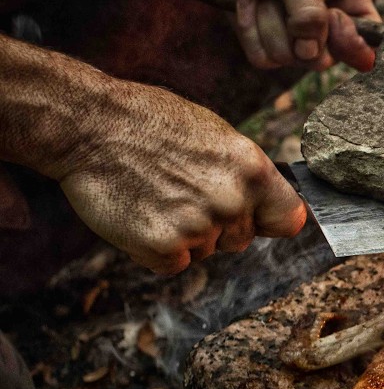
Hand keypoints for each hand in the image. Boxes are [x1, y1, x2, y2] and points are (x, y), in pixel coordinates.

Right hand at [57, 80, 305, 274]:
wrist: (89, 125)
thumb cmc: (151, 123)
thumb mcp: (218, 137)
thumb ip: (246, 176)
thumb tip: (265, 204)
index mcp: (254, 170)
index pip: (289, 219)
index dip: (269, 221)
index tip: (256, 219)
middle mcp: (233, 201)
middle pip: (240, 240)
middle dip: (215, 226)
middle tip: (178, 191)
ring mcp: (200, 227)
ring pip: (204, 252)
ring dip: (182, 235)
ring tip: (154, 195)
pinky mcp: (164, 247)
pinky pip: (172, 264)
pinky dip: (154, 249)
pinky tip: (138, 214)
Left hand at [206, 0, 380, 71]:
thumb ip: (309, 14)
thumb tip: (309, 52)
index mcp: (348, 4)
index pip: (367, 45)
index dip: (351, 44)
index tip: (331, 20)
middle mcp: (326, 27)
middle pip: (320, 60)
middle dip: (292, 29)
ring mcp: (296, 39)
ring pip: (286, 58)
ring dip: (265, 21)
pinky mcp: (268, 44)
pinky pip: (262, 58)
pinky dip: (248, 27)